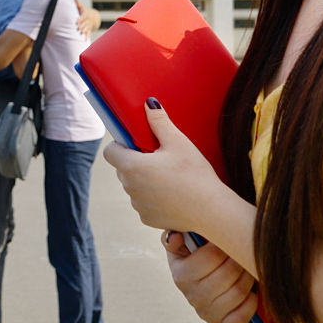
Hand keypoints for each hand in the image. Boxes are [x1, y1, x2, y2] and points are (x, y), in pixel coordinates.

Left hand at [75, 7, 100, 37]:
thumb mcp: (82, 7)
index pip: (82, 17)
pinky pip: (88, 33)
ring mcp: (88, 25)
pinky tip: (84, 40)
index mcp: (85, 15)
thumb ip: (78, 4)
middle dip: (81, 26)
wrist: (94, 17)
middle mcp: (87, 20)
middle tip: (78, 29)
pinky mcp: (89, 29)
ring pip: (86, 28)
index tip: (76, 22)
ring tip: (80, 33)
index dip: (79, 19)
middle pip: (84, 23)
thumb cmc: (85, 12)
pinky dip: (86, 37)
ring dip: (83, 31)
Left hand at [102, 99, 224, 231]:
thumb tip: (149, 103)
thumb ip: (159, 122)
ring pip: (133, 186)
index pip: (109, 152)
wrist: (213, 211)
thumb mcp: (178, 142)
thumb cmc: (195, 174)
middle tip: (159, 157)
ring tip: (168, 176)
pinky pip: (143, 203)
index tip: (137, 143)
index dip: (120, 144)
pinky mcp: (147, 219)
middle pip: (122, 168)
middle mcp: (129, 188)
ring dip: (143, 180)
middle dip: (135, 161)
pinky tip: (172, 193)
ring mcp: (138, 205)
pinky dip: (152, 197)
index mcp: (132, 167)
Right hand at [162, 230, 257, 322]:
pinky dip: (251, 301)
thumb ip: (177, 235)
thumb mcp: (184, 241)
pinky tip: (248, 290)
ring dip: (248, 278)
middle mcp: (191, 296)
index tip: (227, 239)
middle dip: (239, 260)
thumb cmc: (198, 254)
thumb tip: (175, 237)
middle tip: (241, 252)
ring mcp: (205, 313)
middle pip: (228, 274)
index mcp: (181, 274)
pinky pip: (241, 316)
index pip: (212, 256)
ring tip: (245, 268)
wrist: (204, 277)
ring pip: (238, 293)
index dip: (225, 245)